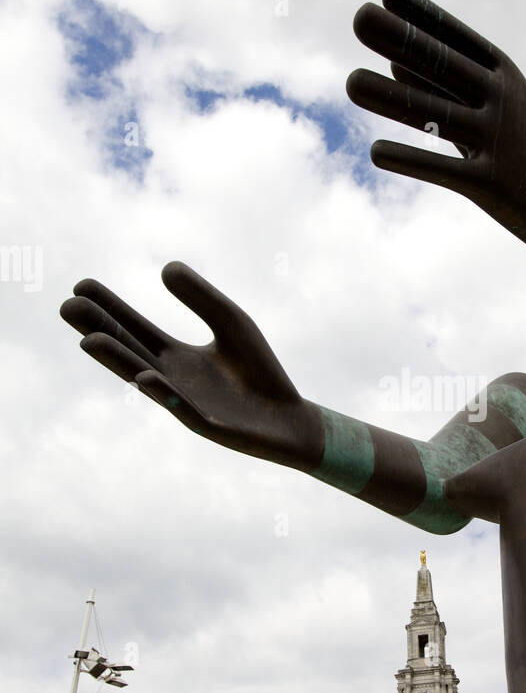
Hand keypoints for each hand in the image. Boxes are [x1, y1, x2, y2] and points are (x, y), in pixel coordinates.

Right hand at [59, 262, 320, 466]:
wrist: (291, 420)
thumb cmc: (261, 372)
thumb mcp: (232, 324)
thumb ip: (202, 297)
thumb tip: (165, 266)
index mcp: (176, 357)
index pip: (134, 329)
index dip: (109, 308)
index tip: (81, 285)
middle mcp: (172, 379)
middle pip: (129, 351)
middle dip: (99, 330)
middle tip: (67, 306)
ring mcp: (186, 403)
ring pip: (145, 381)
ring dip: (119, 362)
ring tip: (89, 341)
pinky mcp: (207, 426)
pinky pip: (182, 409)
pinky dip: (164, 394)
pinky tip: (145, 376)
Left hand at [346, 0, 525, 277]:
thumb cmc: (521, 157)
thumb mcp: (488, 115)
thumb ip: (444, 89)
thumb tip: (393, 60)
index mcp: (507, 76)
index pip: (458, 38)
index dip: (422, 14)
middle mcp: (505, 101)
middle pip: (444, 65)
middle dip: (400, 39)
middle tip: (359, 17)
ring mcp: (499, 141)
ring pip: (435, 115)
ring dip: (389, 98)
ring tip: (350, 83)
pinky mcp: (490, 185)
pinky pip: (441, 168)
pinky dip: (407, 159)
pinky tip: (375, 152)